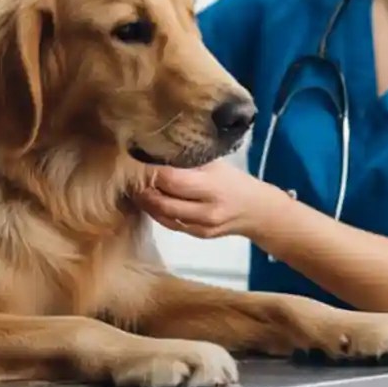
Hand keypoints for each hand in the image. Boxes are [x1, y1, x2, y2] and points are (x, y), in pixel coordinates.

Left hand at [135, 159, 286, 239]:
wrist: (257, 210)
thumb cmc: (234, 181)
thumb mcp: (216, 165)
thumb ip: (189, 161)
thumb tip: (157, 151)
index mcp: (213, 186)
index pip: (173, 180)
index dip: (152, 172)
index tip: (138, 161)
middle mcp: (207, 209)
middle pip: (164, 201)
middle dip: (144, 190)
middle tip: (130, 177)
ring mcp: (202, 226)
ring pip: (163, 216)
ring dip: (146, 202)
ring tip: (135, 188)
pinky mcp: (198, 235)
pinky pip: (170, 224)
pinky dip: (156, 212)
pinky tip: (149, 201)